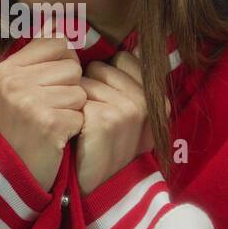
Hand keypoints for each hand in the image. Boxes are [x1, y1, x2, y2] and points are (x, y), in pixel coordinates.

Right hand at [0, 30, 86, 191]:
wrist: (6, 173)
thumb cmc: (19, 126)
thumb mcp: (17, 87)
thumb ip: (38, 55)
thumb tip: (59, 20)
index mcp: (7, 67)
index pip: (56, 41)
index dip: (64, 62)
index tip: (49, 84)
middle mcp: (15, 81)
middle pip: (72, 66)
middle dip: (70, 88)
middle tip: (49, 108)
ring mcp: (30, 101)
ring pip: (79, 91)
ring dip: (73, 110)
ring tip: (51, 122)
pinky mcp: (48, 122)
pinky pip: (81, 114)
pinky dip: (73, 129)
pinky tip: (54, 137)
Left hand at [74, 50, 167, 194]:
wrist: (98, 187)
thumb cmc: (106, 143)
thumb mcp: (127, 111)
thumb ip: (126, 78)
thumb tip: (114, 41)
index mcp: (156, 95)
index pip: (122, 57)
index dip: (105, 77)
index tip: (106, 102)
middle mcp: (147, 101)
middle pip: (100, 67)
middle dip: (90, 88)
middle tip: (96, 120)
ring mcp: (128, 110)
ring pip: (84, 82)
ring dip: (78, 102)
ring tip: (88, 128)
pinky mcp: (105, 120)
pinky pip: (76, 98)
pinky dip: (71, 114)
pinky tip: (80, 134)